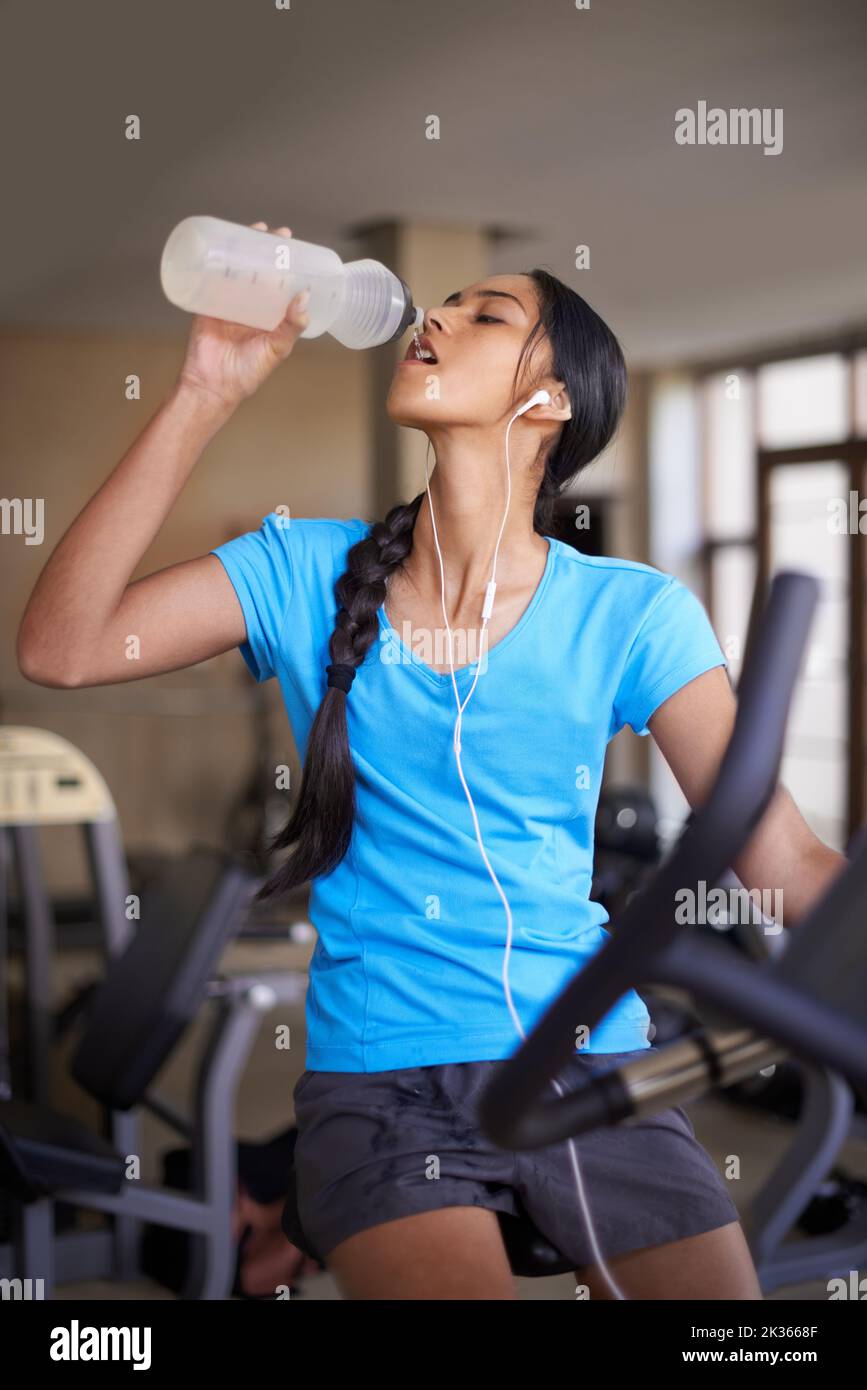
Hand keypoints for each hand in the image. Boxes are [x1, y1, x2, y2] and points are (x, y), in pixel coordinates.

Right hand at [177, 222, 309, 411]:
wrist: (213, 385)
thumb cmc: (248, 373)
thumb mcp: (277, 349)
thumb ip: (292, 326)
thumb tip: (305, 296)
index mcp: (269, 315)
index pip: (279, 281)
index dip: (285, 262)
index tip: (292, 244)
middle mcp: (250, 304)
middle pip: (258, 268)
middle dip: (265, 248)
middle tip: (274, 233)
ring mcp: (227, 301)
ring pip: (235, 268)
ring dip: (242, 247)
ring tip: (252, 230)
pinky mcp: (206, 302)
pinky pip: (209, 277)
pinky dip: (212, 260)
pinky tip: (218, 243)